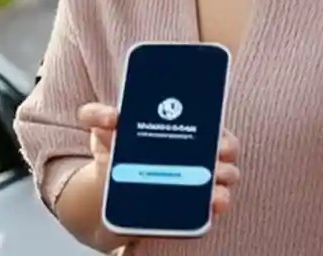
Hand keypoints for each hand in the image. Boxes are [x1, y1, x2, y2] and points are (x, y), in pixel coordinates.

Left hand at [77, 103, 241, 214]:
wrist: (103, 190)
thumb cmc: (112, 149)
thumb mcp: (100, 127)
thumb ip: (96, 114)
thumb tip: (112, 117)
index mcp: (181, 128)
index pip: (212, 123)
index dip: (219, 124)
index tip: (217, 130)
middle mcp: (195, 154)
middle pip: (225, 150)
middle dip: (226, 150)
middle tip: (218, 152)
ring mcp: (195, 183)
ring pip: (224, 180)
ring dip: (223, 180)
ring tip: (212, 183)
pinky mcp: (188, 209)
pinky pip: (210, 208)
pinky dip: (215, 206)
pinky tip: (210, 205)